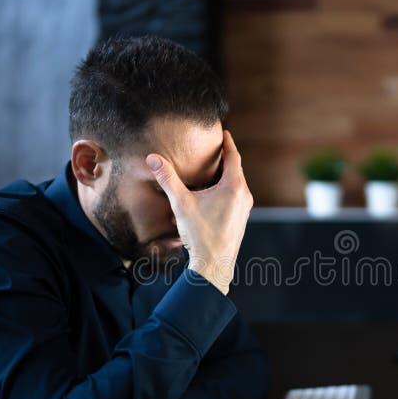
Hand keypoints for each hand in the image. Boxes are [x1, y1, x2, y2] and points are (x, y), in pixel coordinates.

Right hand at [146, 131, 252, 294]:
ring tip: (214, 169)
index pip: (233, 157)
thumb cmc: (200, 234)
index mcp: (234, 187)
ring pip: (236, 185)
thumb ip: (168, 179)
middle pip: (236, 170)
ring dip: (226, 176)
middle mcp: (244, 196)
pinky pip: (236, 197)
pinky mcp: (241, 219)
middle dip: (226, 159)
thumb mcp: (181, 203)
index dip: (228, 144)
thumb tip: (152, 158)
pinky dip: (227, 189)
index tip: (224, 133)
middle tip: (216, 148)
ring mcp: (245, 209)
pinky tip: (215, 194)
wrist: (214, 265)